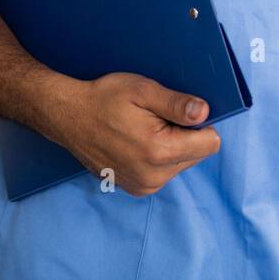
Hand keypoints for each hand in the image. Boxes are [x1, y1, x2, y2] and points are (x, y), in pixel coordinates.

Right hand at [47, 72, 220, 196]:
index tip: (178, 112)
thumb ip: (177, 104)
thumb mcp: (142, 90)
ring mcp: (143, 186)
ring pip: (182, 163)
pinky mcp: (136, 188)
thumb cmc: (104, 99)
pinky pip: (164, 172)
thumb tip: (205, 112)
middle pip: (197, 154)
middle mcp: (154, 177)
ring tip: (143, 129)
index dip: (199, 123)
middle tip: (155, 118)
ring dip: (170, 146)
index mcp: (159, 151)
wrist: (68, 116)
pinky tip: (136, 142)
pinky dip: (157, 157)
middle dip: (184, 135)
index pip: (210, 143)